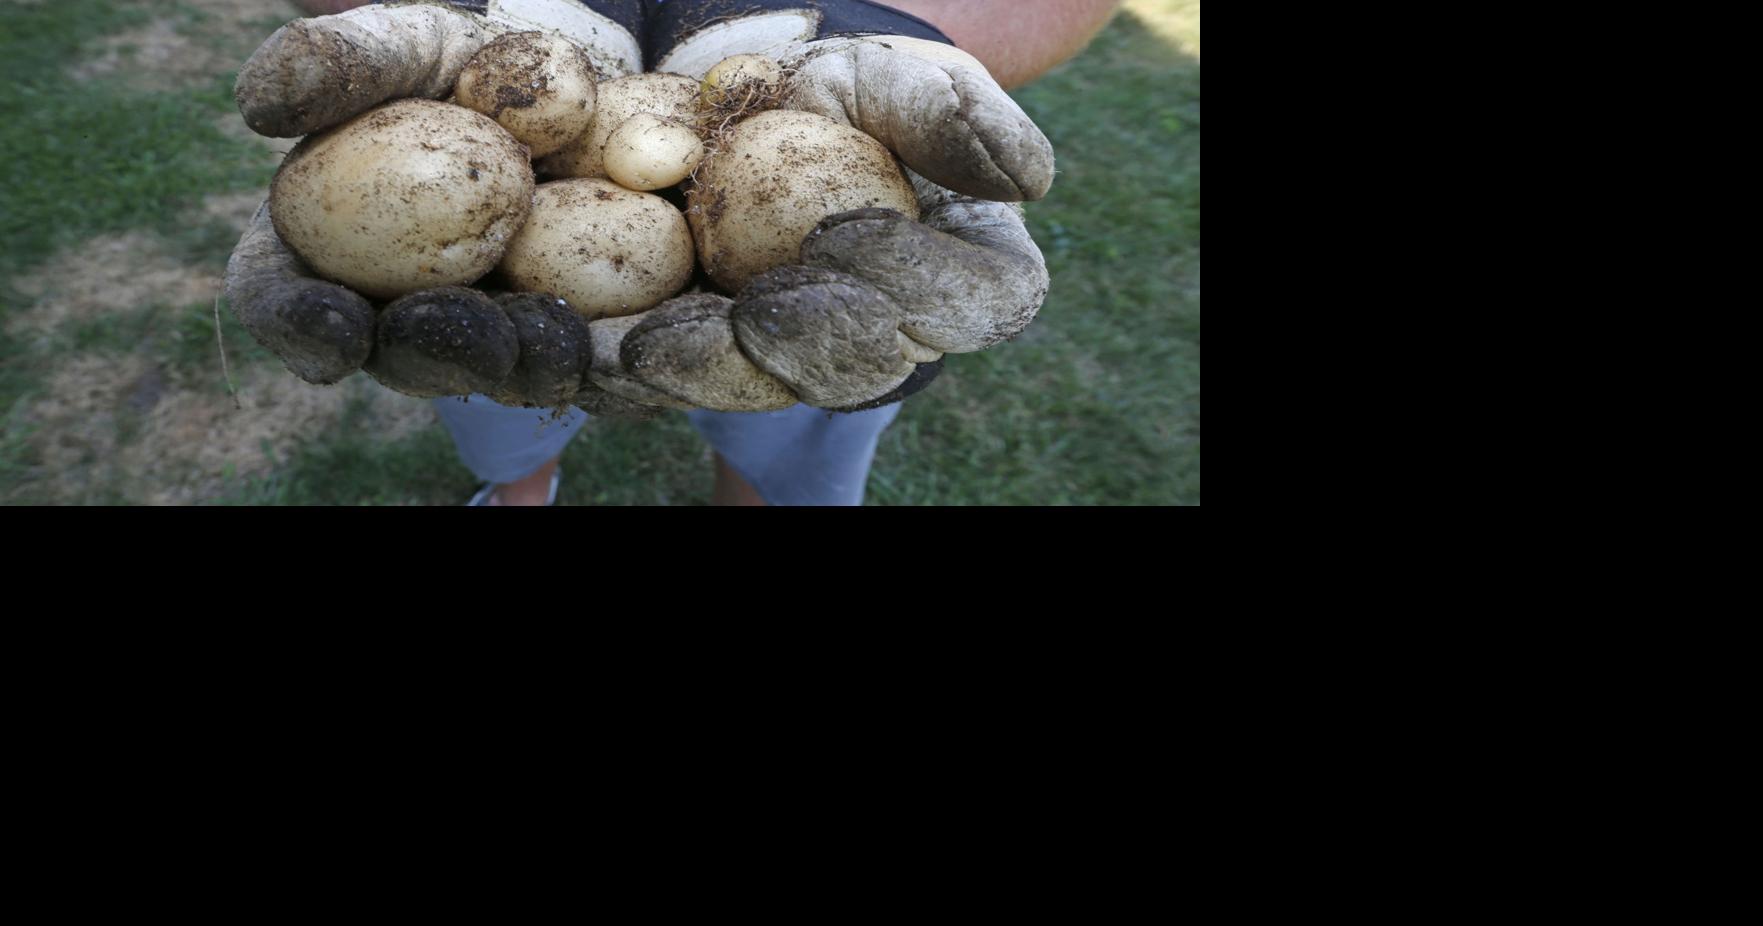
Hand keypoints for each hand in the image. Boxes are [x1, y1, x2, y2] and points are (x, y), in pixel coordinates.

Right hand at [225, 1, 662, 412]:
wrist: (610, 84)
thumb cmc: (479, 64)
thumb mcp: (411, 45)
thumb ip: (338, 63)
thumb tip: (261, 105)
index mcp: (338, 255)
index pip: (288, 301)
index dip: (299, 323)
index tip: (331, 320)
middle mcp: (424, 317)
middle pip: (414, 358)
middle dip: (443, 353)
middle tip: (474, 335)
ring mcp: (517, 342)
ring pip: (524, 373)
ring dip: (542, 365)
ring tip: (558, 338)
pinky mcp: (611, 346)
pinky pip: (632, 362)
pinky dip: (654, 354)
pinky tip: (672, 335)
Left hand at [601, 0, 1050, 411]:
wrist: (766, 104)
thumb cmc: (860, 92)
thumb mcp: (911, 79)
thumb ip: (960, 118)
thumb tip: (1027, 181)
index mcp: (966, 279)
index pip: (971, 303)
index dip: (916, 284)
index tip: (849, 233)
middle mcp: (884, 334)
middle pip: (857, 367)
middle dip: (803, 347)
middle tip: (754, 313)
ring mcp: (792, 353)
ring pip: (755, 385)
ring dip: (700, 374)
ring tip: (647, 348)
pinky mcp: (706, 353)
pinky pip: (668, 371)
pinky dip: (617, 364)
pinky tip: (577, 343)